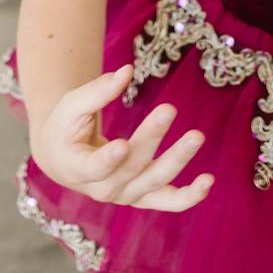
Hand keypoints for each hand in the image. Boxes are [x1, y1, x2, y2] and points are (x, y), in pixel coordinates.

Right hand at [30, 63, 214, 210]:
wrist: (64, 158)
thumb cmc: (66, 127)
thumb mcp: (72, 106)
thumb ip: (97, 91)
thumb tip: (127, 71)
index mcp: (77, 169)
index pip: (94, 168)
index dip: (108, 159)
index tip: (122, 144)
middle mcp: (103, 189)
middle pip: (132, 165)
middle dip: (151, 137)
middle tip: (169, 108)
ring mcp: (125, 195)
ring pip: (155, 182)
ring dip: (178, 160)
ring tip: (197, 136)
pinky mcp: (143, 196)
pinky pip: (169, 201)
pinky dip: (189, 196)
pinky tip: (207, 182)